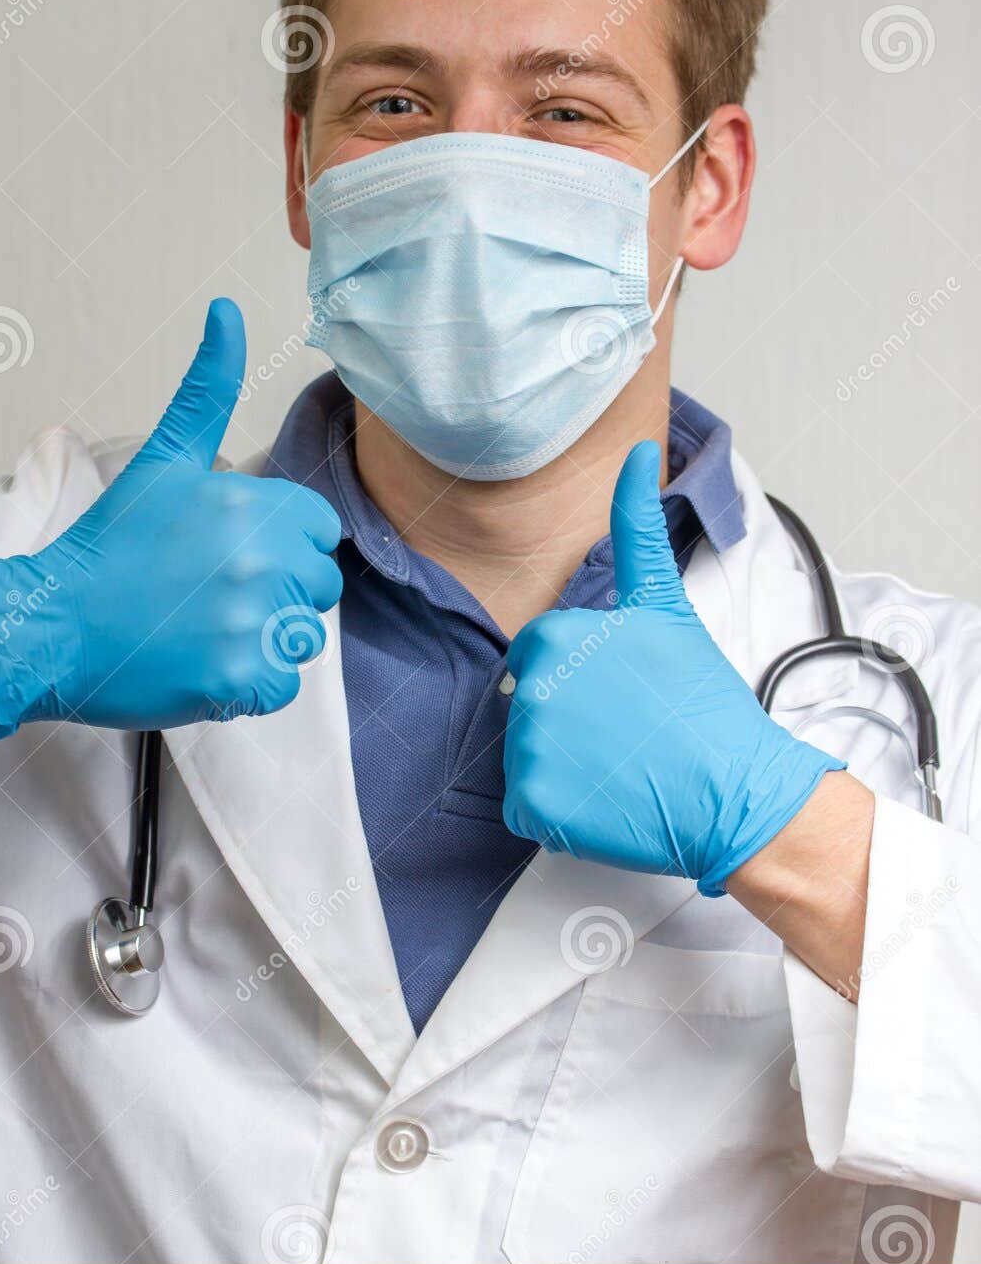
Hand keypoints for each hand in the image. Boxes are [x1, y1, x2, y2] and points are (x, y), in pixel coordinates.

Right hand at [0, 299, 342, 748]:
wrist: (53, 625)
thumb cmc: (110, 546)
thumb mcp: (164, 458)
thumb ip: (207, 388)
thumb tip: (228, 309)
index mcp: (252, 504)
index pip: (318, 529)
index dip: (281, 542)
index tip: (230, 552)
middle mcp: (260, 560)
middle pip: (317, 583)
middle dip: (276, 589)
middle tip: (210, 592)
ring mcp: (251, 622)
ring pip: (303, 634)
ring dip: (265, 636)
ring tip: (207, 626)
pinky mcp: (239, 680)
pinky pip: (281, 684)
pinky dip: (248, 684)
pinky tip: (204, 661)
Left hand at [502, 440, 842, 894]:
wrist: (735, 788)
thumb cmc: (703, 702)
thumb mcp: (666, 606)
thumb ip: (638, 528)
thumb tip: (638, 449)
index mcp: (554, 637)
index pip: (537, 657)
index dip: (583, 680)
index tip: (623, 695)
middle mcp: (532, 688)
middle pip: (531, 706)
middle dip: (572, 722)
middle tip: (629, 735)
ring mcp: (531, 749)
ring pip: (528, 757)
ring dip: (568, 767)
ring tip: (623, 767)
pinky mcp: (535, 804)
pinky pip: (527, 808)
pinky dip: (561, 813)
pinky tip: (608, 801)